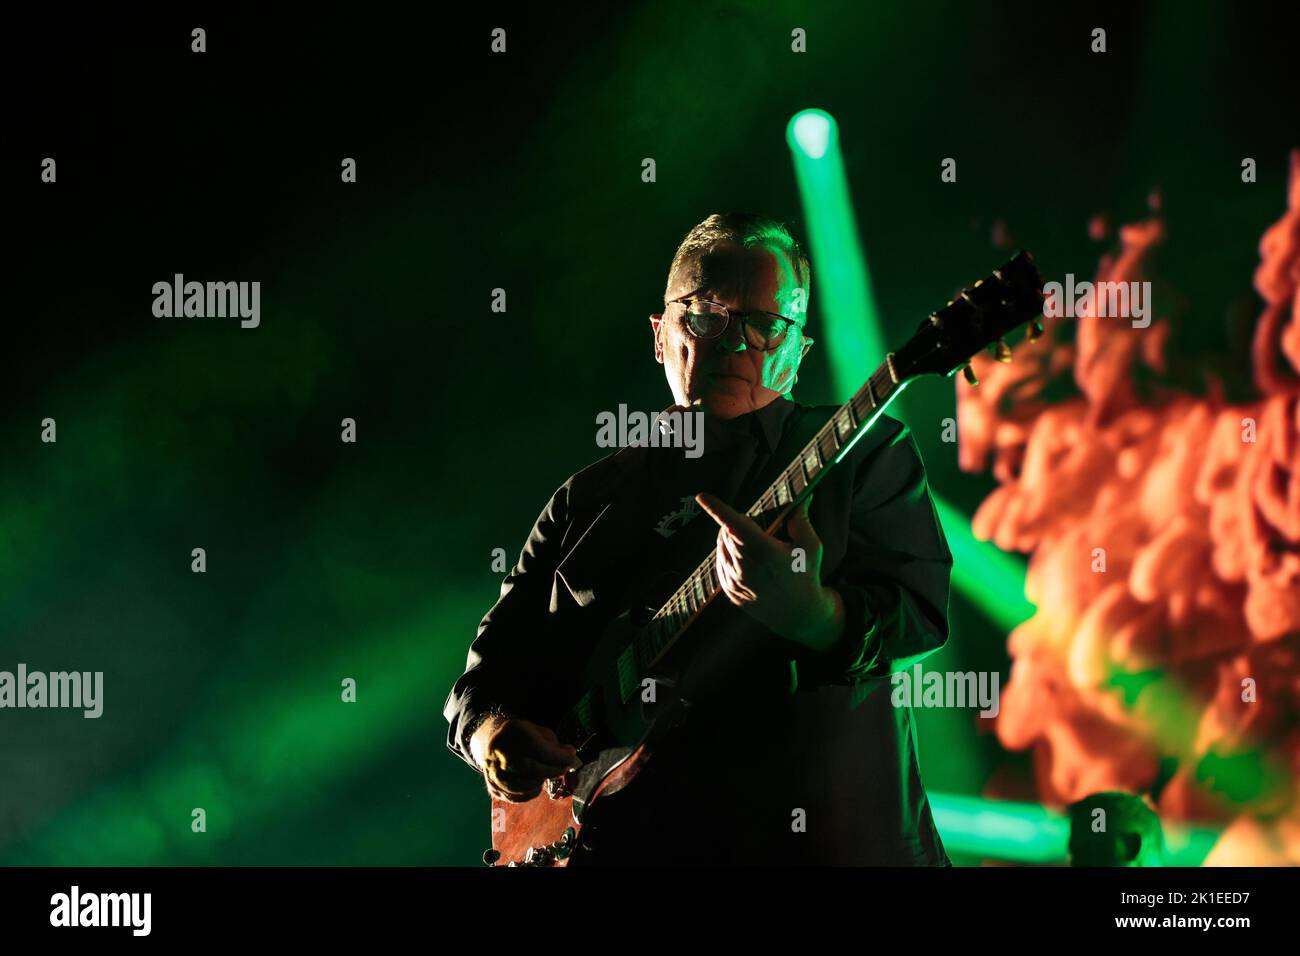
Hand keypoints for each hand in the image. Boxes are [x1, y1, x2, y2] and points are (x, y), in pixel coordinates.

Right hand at [471, 715, 580, 802]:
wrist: (493, 742)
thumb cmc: (521, 737)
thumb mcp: (538, 731)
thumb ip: (554, 744)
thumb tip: (568, 755)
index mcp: (513, 732)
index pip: (537, 748)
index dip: (558, 756)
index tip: (570, 757)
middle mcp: (500, 752)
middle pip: (530, 768)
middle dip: (552, 770)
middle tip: (562, 768)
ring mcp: (494, 771)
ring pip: (523, 785)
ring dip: (541, 781)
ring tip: (546, 773)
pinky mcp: (493, 787)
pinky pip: (516, 797)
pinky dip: (530, 792)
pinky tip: (535, 783)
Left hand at [694, 492, 845, 650]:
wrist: (799, 615)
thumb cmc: (806, 575)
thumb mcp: (811, 546)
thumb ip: (800, 520)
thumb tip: (801, 497)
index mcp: (767, 553)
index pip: (735, 525)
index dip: (717, 509)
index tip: (702, 496)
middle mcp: (747, 568)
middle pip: (727, 532)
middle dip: (737, 522)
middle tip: (759, 530)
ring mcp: (735, 582)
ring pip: (721, 546)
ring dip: (731, 538)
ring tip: (756, 547)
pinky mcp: (729, 591)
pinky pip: (720, 562)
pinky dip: (728, 555)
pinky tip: (748, 560)